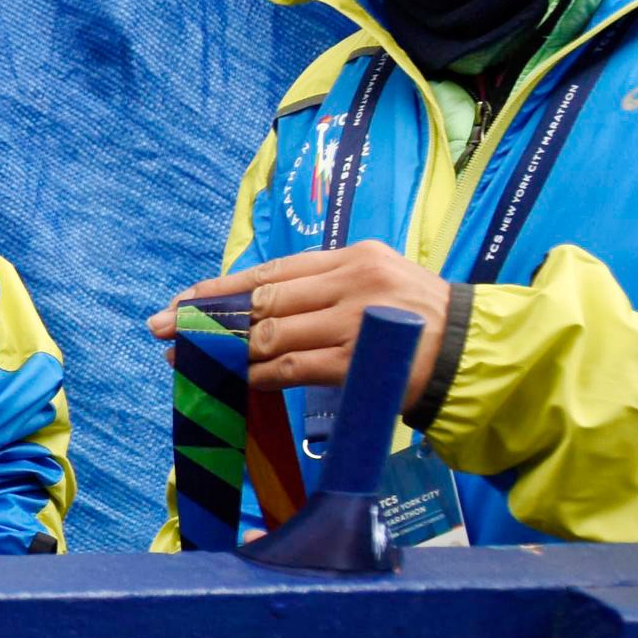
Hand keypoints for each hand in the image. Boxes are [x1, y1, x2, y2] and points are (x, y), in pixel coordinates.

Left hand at [149, 242, 452, 412]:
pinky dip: (258, 374)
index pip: (274, 270)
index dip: (223, 286)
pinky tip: (235, 380)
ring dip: (225, 350)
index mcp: (354, 257)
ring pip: (272, 335)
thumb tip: (253, 304)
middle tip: (163, 328)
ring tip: (189, 359)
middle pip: (264, 300)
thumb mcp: (376, 284)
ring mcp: (356, 321)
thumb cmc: (417, 322)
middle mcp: (353, 281)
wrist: (474, 354)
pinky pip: (292, 367)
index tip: (184, 298)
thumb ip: (322, 288)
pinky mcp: (358, 361)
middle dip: (208, 317)